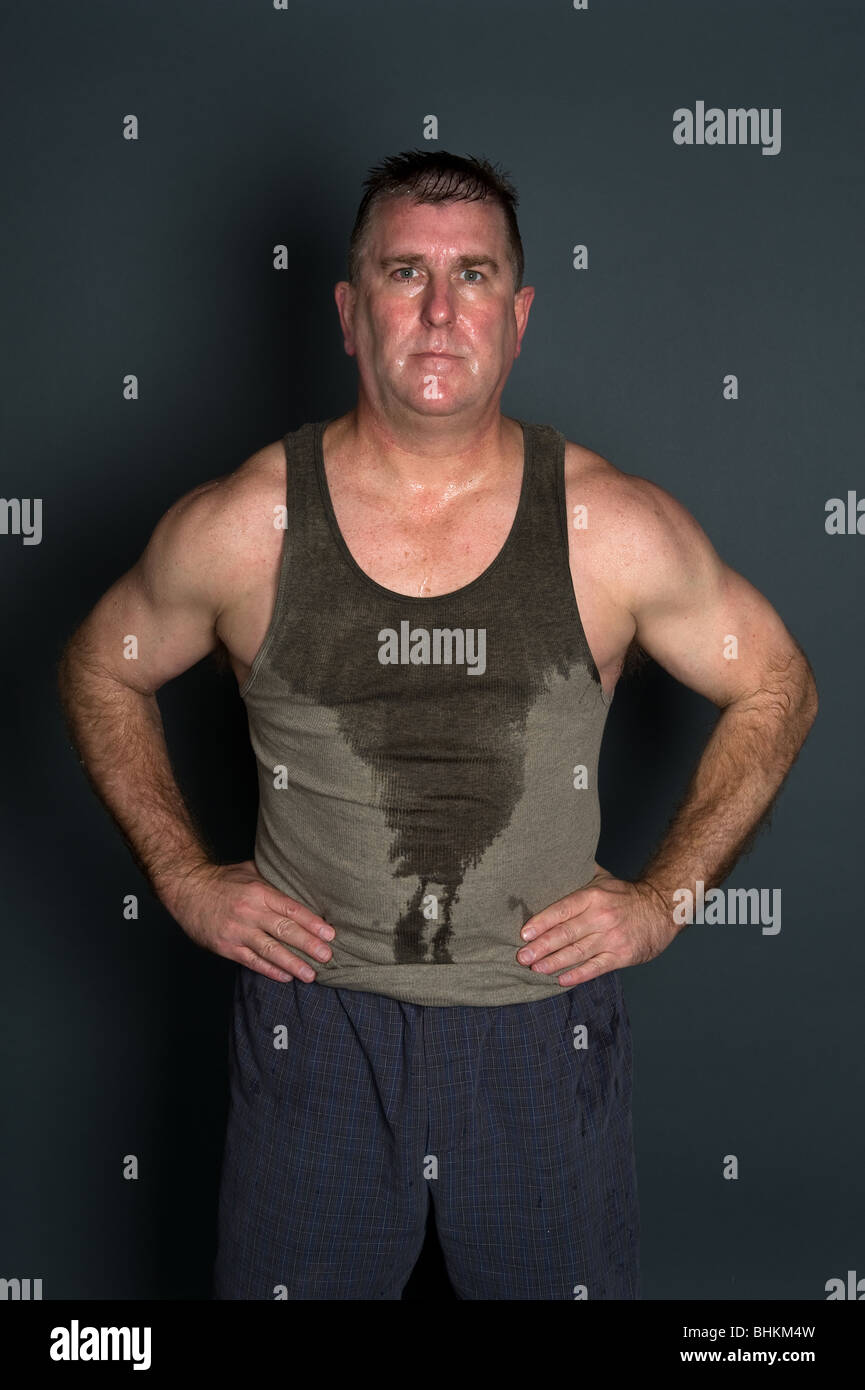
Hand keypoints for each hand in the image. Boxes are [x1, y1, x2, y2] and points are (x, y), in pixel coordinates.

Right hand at [161, 859, 334, 982]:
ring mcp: (237, 931)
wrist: (186, 890)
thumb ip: (273, 881)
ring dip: (292, 963)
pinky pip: (251, 961)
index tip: (329, 934)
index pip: (291, 909)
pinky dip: (269, 970)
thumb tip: (299, 883)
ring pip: (270, 950)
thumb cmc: (221, 880)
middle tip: (327, 956)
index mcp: (259, 891)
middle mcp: (250, 912)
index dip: (312, 923)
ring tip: (310, 974)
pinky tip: (285, 976)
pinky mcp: (226, 946)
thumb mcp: (250, 871)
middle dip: (308, 945)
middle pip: (284, 931)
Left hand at [515, 867, 676, 985]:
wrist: (662, 908)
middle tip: (522, 956)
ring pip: (577, 952)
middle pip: (566, 934)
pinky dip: (578, 975)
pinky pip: (596, 968)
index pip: (562, 910)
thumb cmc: (625, 895)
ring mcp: (611, 938)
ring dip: (554, 962)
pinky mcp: (622, 955)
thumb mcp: (603, 878)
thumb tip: (552, 863)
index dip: (541, 923)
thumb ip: (578, 874)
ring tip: (535, 968)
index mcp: (593, 896)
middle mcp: (601, 917)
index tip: (524, 934)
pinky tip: (561, 979)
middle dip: (541, 947)